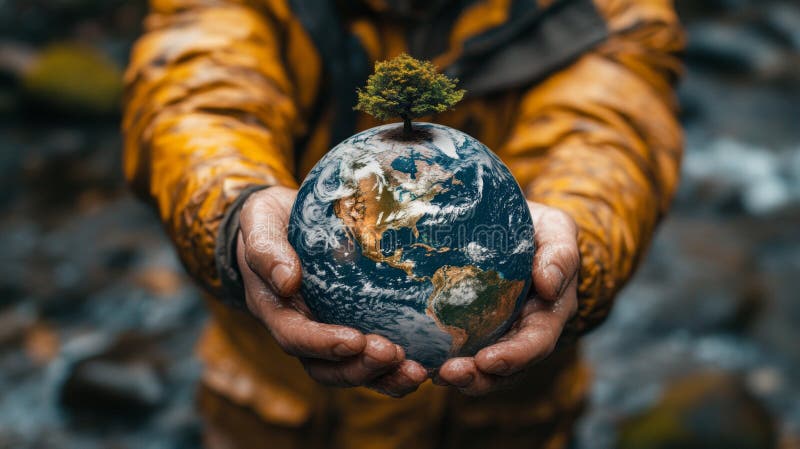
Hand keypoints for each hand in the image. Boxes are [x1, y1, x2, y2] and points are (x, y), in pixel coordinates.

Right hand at [237, 186, 427, 396]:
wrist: (282, 221)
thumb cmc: (268, 222)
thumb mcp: (259, 225)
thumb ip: (267, 250)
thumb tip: (287, 281)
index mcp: (276, 310)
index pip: (296, 338)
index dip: (324, 344)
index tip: (355, 340)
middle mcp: (302, 330)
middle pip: (327, 368)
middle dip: (361, 367)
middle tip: (394, 354)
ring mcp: (328, 332)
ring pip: (353, 370)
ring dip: (385, 377)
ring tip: (417, 371)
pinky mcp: (353, 325)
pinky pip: (373, 357)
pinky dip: (397, 366)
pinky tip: (427, 362)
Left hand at [435, 201, 579, 395]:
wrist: (512, 225)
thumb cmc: (539, 229)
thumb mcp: (557, 231)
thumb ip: (560, 255)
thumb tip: (549, 284)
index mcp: (548, 313)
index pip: (536, 343)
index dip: (514, 357)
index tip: (487, 361)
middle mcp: (522, 332)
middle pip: (505, 368)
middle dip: (479, 377)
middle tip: (450, 374)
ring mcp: (495, 333)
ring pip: (480, 367)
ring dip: (459, 375)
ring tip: (433, 373)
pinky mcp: (469, 327)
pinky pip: (455, 348)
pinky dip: (439, 358)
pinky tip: (419, 360)